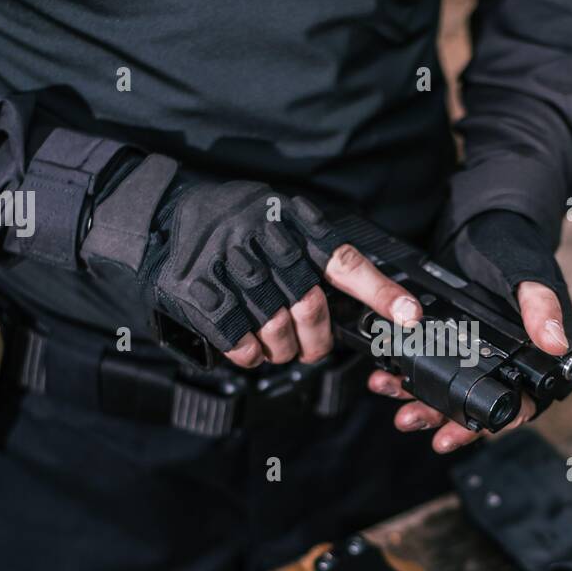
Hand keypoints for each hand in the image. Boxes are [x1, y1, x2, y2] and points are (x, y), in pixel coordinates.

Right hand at [87, 163, 421, 368]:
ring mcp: (228, 262)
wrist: (162, 216)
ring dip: (281, 350)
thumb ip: (312, 253)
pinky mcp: (197, 289)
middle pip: (310, 306)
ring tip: (278, 348)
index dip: (380, 292)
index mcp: (292, 220)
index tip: (409, 317)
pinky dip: (249, 354)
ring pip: (275, 327)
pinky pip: (238, 339)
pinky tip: (250, 349)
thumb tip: (366, 301)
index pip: (346, 261)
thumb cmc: (232, 224)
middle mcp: (264, 238)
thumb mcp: (278, 218)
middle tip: (314, 350)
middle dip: (317, 340)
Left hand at [368, 208, 571, 451]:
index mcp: (540, 355)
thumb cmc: (513, 247)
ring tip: (396, 404)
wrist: (481, 223)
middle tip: (413, 420)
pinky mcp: (453, 344)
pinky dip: (409, 377)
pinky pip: (432, 370)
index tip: (458, 433)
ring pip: (453, 394)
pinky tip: (387, 377)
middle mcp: (512, 362)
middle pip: (481, 407)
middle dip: (445, 420)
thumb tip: (556, 346)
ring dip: (423, 404)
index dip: (491, 424)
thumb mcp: (526, 274)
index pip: (522, 404)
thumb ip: (540, 306)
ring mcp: (480, 355)